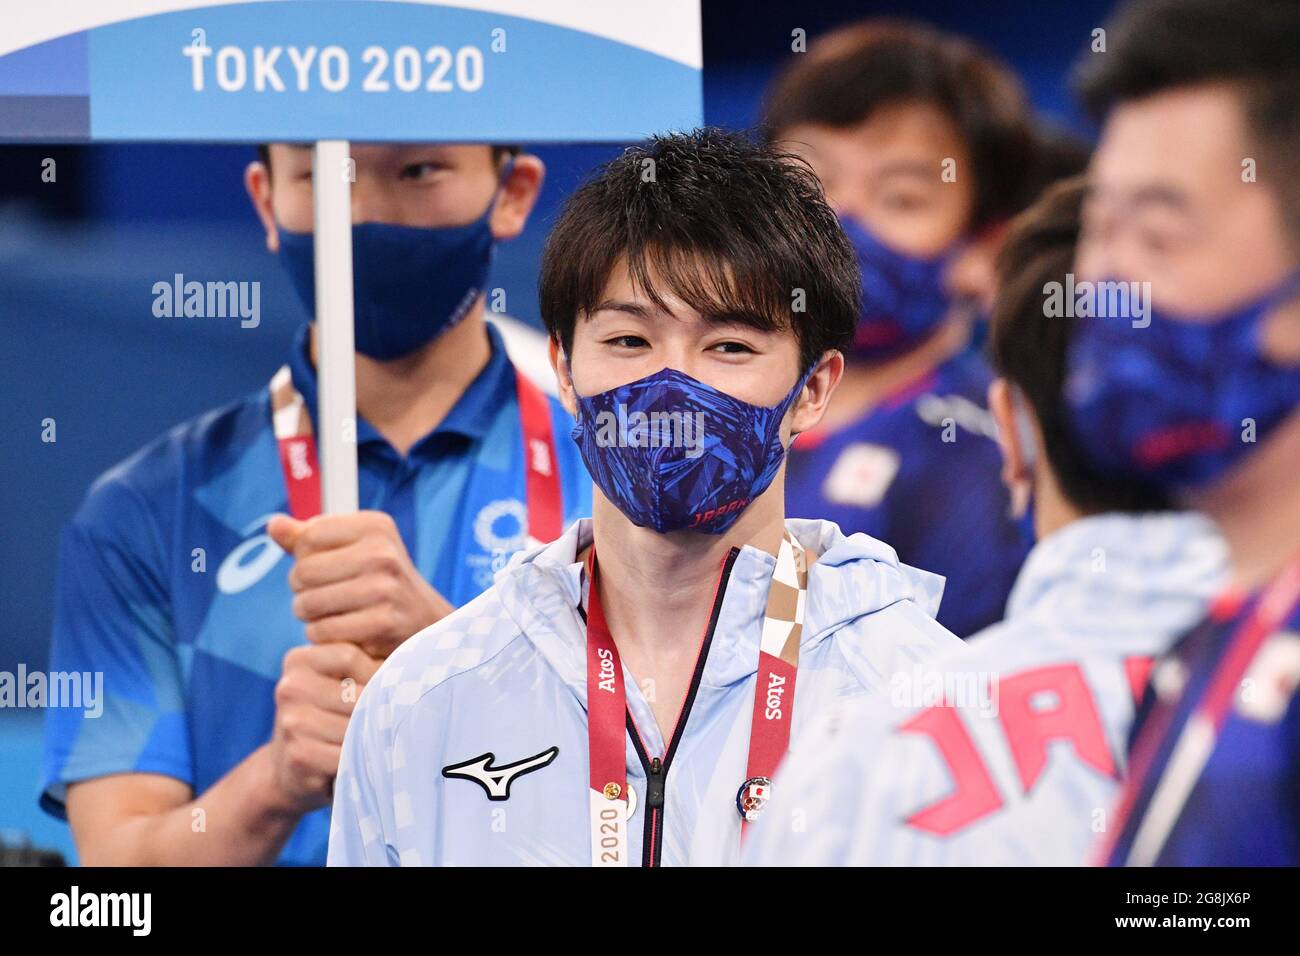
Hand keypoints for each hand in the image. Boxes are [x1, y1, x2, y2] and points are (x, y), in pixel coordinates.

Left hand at [268, 511, 452, 658]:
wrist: (425, 623)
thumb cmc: (380, 583)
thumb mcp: (354, 550)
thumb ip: (310, 537)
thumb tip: (274, 525)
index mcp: (375, 526)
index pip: (307, 537)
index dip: (306, 558)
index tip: (328, 568)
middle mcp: (382, 553)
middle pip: (301, 572)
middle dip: (304, 590)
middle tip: (329, 596)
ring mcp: (384, 588)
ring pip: (306, 604)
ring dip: (311, 616)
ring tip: (335, 614)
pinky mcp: (381, 623)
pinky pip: (321, 632)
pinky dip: (323, 637)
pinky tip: (344, 632)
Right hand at [268, 642, 380, 814]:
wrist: (289, 773)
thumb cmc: (328, 720)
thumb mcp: (338, 685)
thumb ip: (365, 666)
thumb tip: (418, 659)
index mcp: (298, 660)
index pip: (350, 655)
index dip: (375, 672)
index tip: (383, 688)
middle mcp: (290, 687)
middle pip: (357, 691)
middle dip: (379, 707)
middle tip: (390, 718)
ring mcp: (291, 722)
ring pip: (357, 724)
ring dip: (373, 735)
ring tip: (378, 739)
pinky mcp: (300, 754)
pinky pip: (350, 752)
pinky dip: (363, 758)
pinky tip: (362, 759)